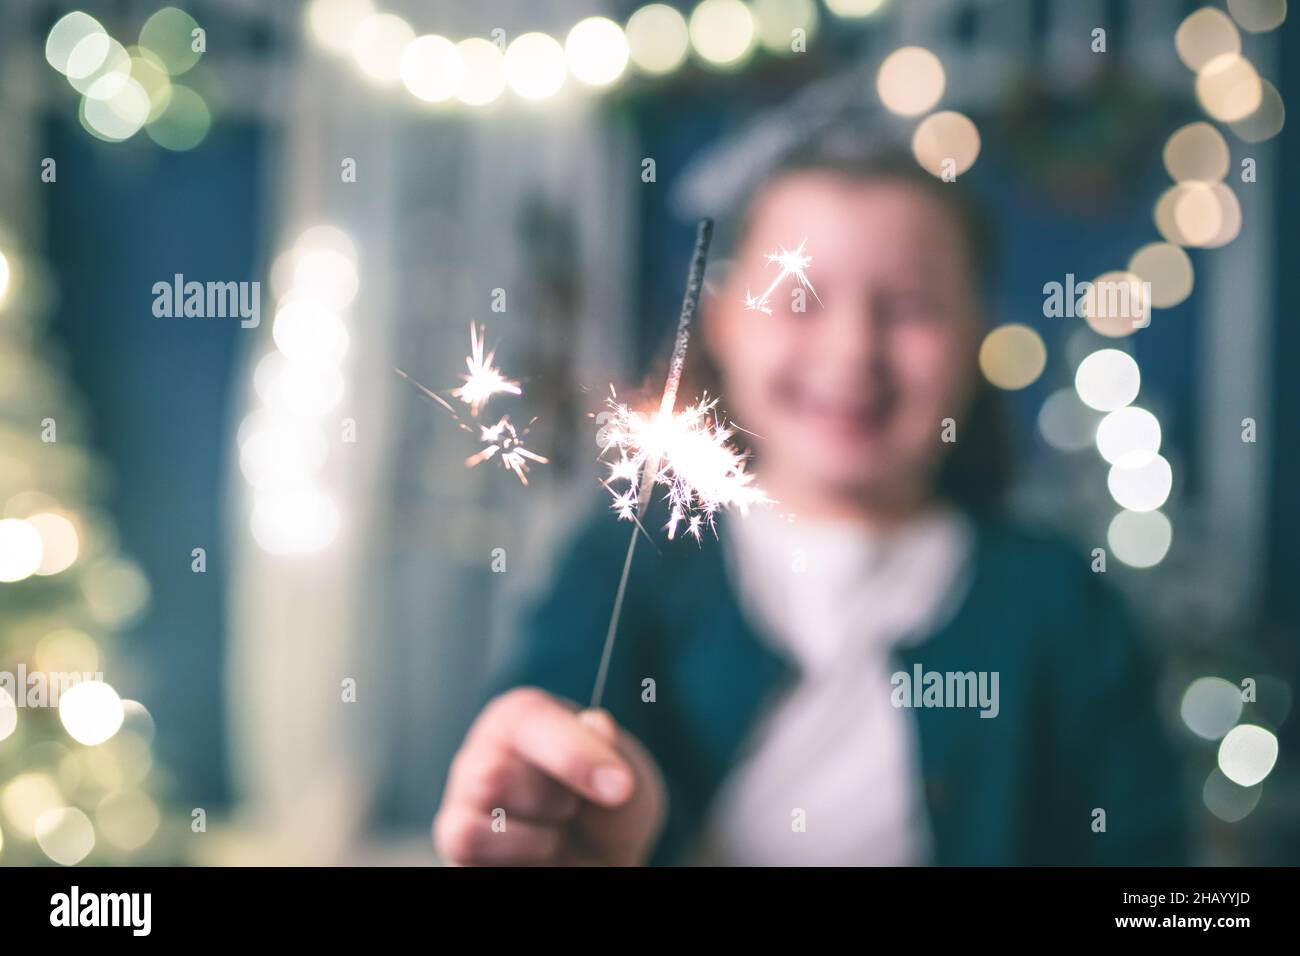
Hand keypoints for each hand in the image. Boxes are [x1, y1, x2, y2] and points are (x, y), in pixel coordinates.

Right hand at [434, 687, 664, 865]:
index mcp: (525, 715)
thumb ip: (612, 753)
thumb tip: (596, 724)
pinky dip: (520, 859)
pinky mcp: (455, 839)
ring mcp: (463, 796)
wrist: (597, 860)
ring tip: (557, 832)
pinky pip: (470, 847)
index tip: (621, 788)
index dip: (574, 754)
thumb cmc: (605, 809)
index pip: (529, 718)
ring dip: (541, 837)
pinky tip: (537, 854)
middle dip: (556, 802)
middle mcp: (483, 748)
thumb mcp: (627, 778)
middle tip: (575, 808)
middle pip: (498, 774)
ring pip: (483, 817)